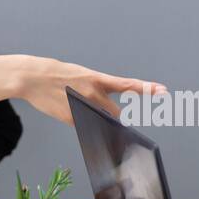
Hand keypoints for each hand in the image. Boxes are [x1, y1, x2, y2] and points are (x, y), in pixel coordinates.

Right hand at [20, 58, 164, 124]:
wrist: (34, 77)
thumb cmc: (58, 74)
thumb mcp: (82, 76)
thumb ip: (96, 90)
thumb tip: (104, 110)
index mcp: (98, 79)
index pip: (128, 85)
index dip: (148, 89)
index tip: (164, 90)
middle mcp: (94, 93)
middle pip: (115, 113)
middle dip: (113, 117)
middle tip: (109, 118)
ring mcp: (84, 107)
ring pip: (101, 121)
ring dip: (97, 120)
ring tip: (79, 107)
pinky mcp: (72, 119)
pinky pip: (84, 124)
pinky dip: (81, 120)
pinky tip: (67, 109)